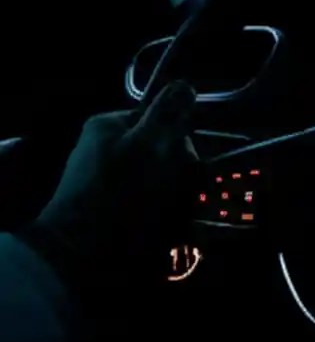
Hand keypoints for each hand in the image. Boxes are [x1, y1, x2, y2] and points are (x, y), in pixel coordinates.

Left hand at [28, 82, 197, 294]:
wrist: (85, 256)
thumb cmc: (120, 193)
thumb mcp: (148, 144)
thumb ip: (169, 113)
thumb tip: (186, 85)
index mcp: (112, 128)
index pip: (162, 120)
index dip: (187, 139)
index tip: (202, 158)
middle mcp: (111, 153)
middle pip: (168, 153)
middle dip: (187, 174)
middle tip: (191, 192)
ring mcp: (117, 187)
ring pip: (169, 185)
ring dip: (185, 201)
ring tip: (185, 217)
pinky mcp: (123, 217)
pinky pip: (161, 212)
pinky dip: (176, 222)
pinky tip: (183, 232)